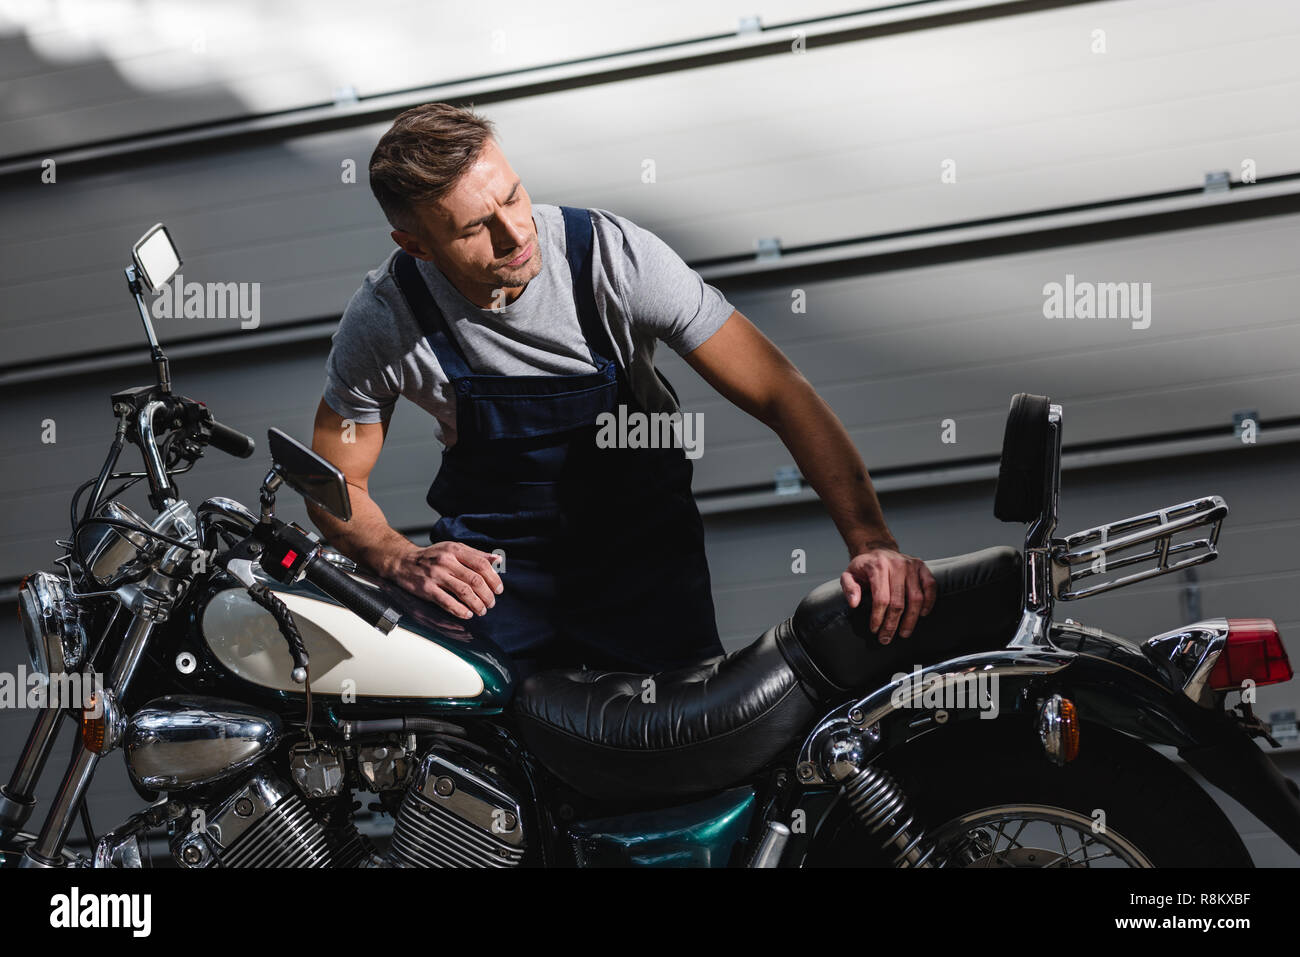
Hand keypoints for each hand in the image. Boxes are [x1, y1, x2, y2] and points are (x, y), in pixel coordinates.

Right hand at [388, 542, 503, 619]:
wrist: (402, 561)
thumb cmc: (431, 556)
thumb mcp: (453, 549)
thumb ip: (475, 554)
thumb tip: (497, 560)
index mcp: (455, 550)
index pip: (481, 564)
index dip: (494, 578)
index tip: (499, 589)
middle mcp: (446, 561)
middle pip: (475, 580)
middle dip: (487, 594)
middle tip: (491, 603)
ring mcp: (436, 575)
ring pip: (464, 592)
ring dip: (477, 604)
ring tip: (482, 610)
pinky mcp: (427, 589)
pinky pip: (447, 602)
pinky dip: (460, 610)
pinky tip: (467, 614)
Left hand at [840, 543, 937, 643]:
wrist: (878, 549)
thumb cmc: (864, 566)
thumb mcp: (849, 574)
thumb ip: (849, 588)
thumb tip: (854, 603)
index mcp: (877, 566)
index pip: (881, 598)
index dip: (878, 617)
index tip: (875, 630)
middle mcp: (896, 564)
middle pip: (898, 602)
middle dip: (892, 624)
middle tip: (887, 638)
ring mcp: (911, 565)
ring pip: (916, 598)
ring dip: (911, 619)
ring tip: (904, 632)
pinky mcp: (921, 566)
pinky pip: (930, 586)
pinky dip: (929, 602)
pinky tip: (922, 614)